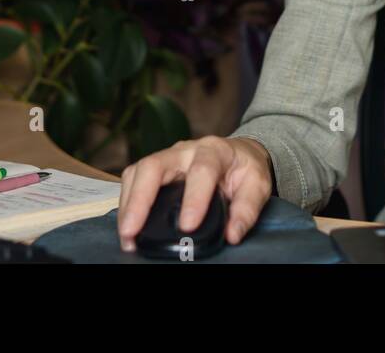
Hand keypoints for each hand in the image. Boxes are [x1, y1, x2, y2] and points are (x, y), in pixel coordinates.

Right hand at [116, 136, 272, 252]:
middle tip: (132, 230)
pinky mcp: (156, 167)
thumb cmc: (245, 169)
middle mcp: (186, 150)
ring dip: (128, 203)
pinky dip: (127, 202)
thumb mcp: (258, 185)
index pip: (202, 170)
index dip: (194, 198)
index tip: (188, 226)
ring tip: (126, 235)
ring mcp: (168, 157)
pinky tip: (127, 225)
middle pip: (155, 165)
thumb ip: (247, 209)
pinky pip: (134, 178)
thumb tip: (232, 234)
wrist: (239, 153)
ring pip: (138, 171)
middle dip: (140, 199)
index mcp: (215, 151)